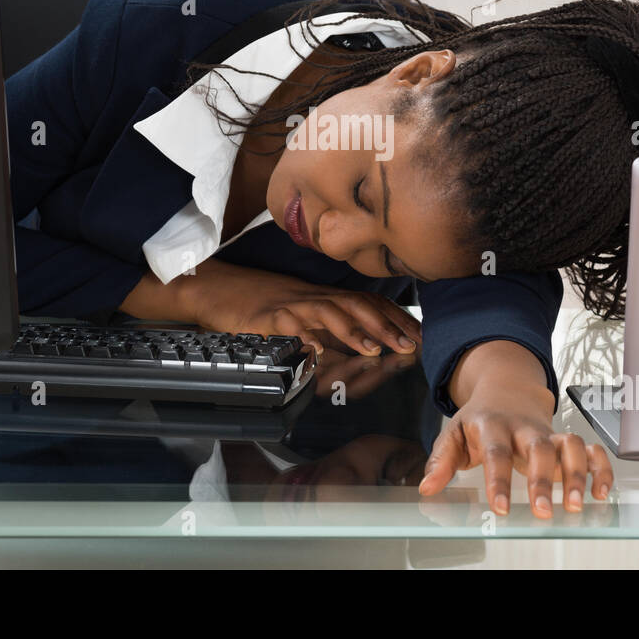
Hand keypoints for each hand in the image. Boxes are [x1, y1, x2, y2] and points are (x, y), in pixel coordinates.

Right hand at [186, 258, 421, 356]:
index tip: (421, 334)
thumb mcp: (302, 308)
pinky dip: (303, 337)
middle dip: (386, 326)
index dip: (397, 317)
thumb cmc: (261, 301)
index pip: (369, 302)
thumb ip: (329, 321)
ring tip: (374, 350)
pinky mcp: (265, 316)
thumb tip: (364, 340)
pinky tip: (317, 352)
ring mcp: (290, 305)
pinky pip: (287, 325)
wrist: (218, 287)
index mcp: (325, 296)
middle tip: (410, 346)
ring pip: (328, 311)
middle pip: (356, 304)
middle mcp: (313, 297)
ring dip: (354, 330)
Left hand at [419, 384, 613, 516]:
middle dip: (543, 480)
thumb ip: (441, 460)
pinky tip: (601, 492)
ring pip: (570, 445)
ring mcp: (548, 432)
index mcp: (493, 425)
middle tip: (543, 511)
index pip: (496, 452)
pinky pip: (590, 449)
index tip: (501, 507)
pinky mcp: (566, 440)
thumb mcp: (454, 434)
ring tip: (574, 505)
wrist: (506, 388)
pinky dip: (600, 468)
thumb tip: (428, 486)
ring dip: (576, 474)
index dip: (499, 480)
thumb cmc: (480, 419)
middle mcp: (524, 428)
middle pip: (538, 448)